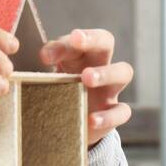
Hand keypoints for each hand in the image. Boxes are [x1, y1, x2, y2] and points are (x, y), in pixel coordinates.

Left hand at [40, 28, 132, 146]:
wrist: (64, 125)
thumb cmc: (54, 93)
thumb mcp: (45, 78)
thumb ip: (43, 67)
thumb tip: (42, 56)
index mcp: (78, 54)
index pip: (75, 40)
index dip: (61, 45)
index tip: (45, 57)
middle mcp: (98, 65)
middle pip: (105, 42)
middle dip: (92, 39)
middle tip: (77, 41)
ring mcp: (109, 88)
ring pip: (123, 71)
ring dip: (106, 72)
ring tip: (87, 78)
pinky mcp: (114, 112)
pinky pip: (122, 111)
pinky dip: (108, 116)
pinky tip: (91, 120)